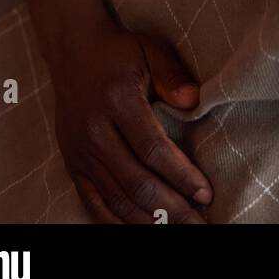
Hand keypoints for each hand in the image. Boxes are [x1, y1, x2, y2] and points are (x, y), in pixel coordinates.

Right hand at [51, 16, 212, 224]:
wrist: (73, 50)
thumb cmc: (120, 52)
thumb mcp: (150, 50)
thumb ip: (173, 74)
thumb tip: (195, 102)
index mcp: (117, 102)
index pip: (153, 150)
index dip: (181, 177)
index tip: (206, 193)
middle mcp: (94, 131)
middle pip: (136, 182)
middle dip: (171, 209)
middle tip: (198, 223)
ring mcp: (79, 151)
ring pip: (116, 198)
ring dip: (148, 221)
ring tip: (177, 228)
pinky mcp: (72, 163)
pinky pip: (94, 202)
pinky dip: (118, 221)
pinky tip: (143, 227)